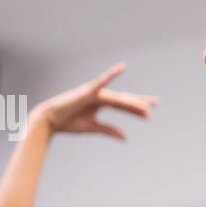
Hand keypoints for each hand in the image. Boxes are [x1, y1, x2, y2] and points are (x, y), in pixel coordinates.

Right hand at [30, 63, 156, 139]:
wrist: (50, 121)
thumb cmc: (68, 123)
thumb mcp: (93, 128)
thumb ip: (110, 131)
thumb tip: (126, 138)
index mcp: (100, 104)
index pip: (123, 105)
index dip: (137, 108)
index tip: (150, 112)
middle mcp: (100, 96)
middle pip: (124, 100)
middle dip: (139, 103)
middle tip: (155, 105)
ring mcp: (94, 93)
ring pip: (118, 97)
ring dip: (132, 103)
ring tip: (147, 108)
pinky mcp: (87, 91)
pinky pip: (101, 82)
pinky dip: (111, 74)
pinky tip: (121, 68)